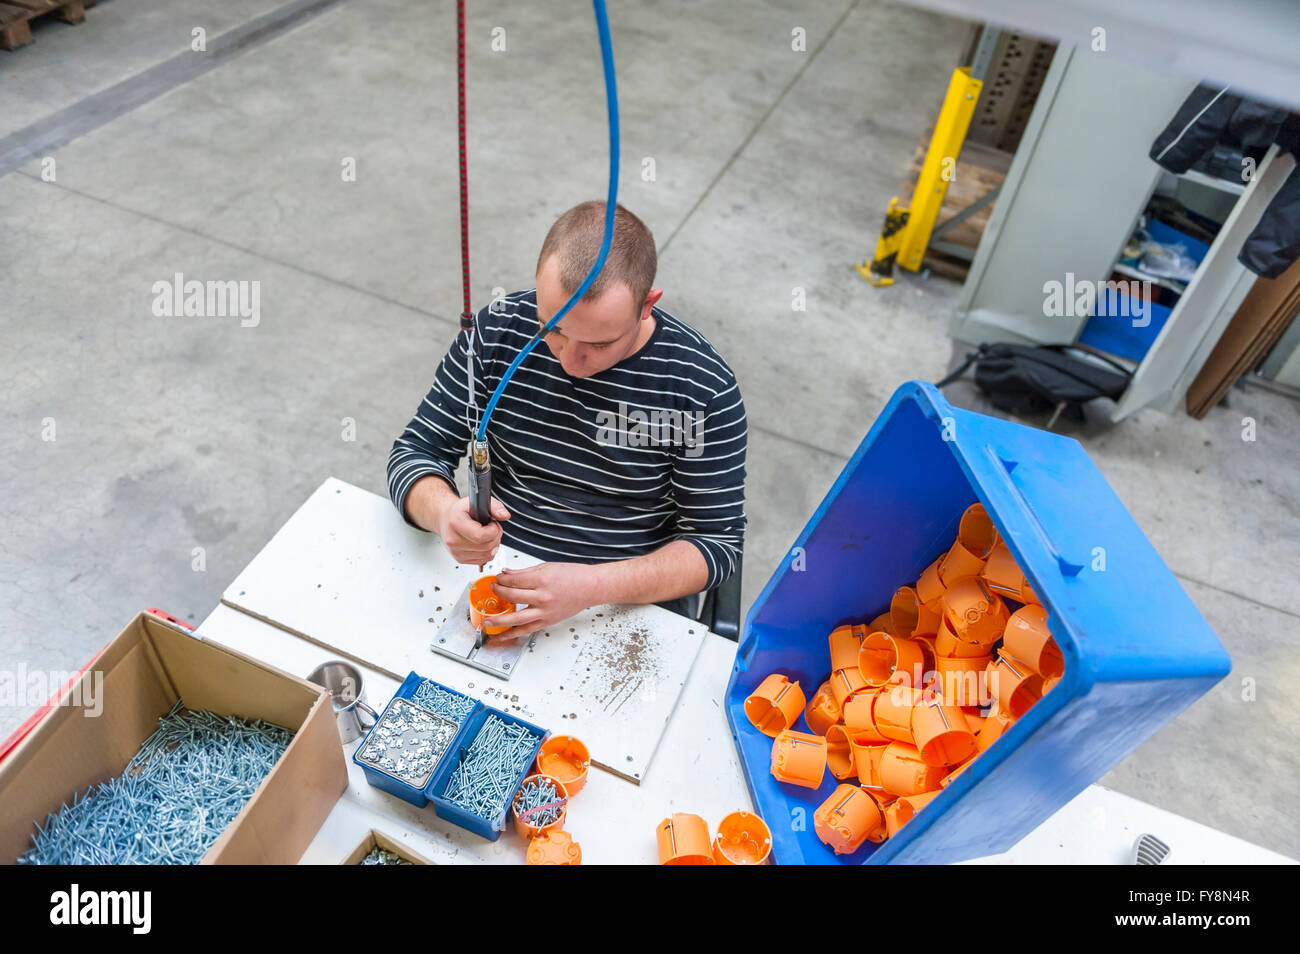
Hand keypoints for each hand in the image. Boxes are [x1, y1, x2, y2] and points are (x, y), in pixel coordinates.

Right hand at [435, 495, 509, 564]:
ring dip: (493, 545)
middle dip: (495, 536)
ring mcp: (456, 551)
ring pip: (487, 555)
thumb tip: (505, 515)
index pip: (480, 535)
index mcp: (455, 523)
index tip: (492, 524)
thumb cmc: (461, 511)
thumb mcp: (477, 501)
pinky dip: (487, 552)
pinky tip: (482, 542)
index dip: (493, 530)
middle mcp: (453, 539)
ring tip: (486, 534)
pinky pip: (483, 560)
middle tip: (491, 527)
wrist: (446, 519)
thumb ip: (494, 506)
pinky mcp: (460, 559)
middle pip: (486, 546)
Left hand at [487, 562, 602, 639]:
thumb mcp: (547, 567)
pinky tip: (502, 636)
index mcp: (542, 579)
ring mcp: (545, 611)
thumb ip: (524, 572)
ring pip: (516, 618)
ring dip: (498, 620)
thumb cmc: (573, 576)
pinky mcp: (548, 621)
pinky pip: (527, 630)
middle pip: (512, 597)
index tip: (497, 578)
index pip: (513, 580)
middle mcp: (543, 597)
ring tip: (486, 622)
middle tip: (493, 590)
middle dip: (498, 593)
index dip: (501, 579)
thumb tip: (506, 573)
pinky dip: (513, 634)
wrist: (591, 587)